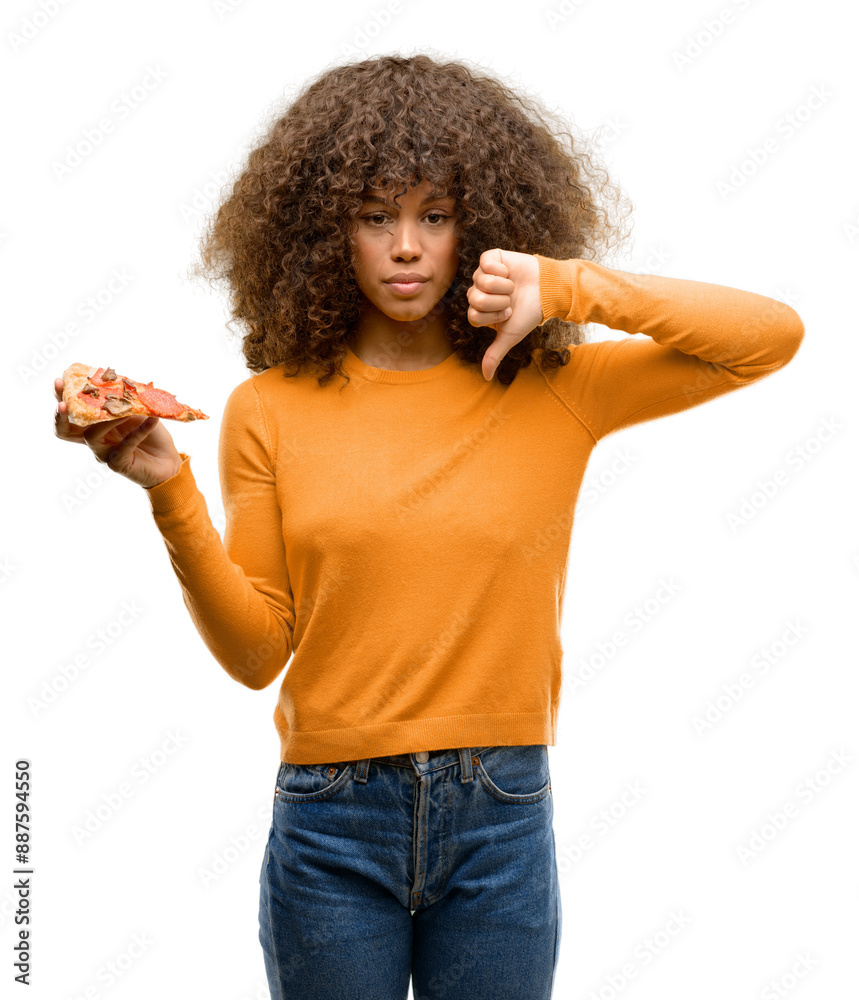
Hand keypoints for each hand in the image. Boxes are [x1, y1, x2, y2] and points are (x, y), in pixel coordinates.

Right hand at [54, 376, 183, 488]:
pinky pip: (124, 445)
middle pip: (66, 430)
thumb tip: (122, 380)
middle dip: (61, 415)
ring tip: (123, 408)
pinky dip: (139, 431)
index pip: (71, 413)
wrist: (168, 461)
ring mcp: (103, 453)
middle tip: (62, 402)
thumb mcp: (138, 413)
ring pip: (92, 435)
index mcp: (95, 425)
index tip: (58, 382)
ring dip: (106, 419)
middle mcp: (94, 440)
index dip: (61, 399)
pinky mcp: (118, 463)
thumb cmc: (151, 435)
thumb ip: (126, 401)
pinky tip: (152, 420)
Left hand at [466, 248, 543, 380]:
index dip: (492, 315)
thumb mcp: (510, 336)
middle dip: (497, 301)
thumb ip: (495, 354)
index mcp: (480, 311)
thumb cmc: (529, 314)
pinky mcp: (491, 258)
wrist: (549, 290)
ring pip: (479, 280)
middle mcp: (479, 292)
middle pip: (474, 299)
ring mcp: (483, 275)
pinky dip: (500, 269)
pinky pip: (484, 262)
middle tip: (511, 300)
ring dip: (501, 286)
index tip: (508, 313)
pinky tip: (509, 273)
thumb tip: (486, 377)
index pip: (472, 315)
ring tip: (512, 287)